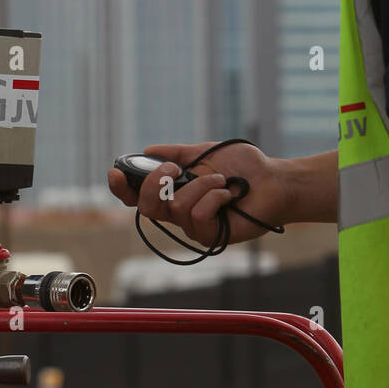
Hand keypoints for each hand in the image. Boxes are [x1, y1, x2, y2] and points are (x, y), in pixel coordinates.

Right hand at [107, 139, 286, 249]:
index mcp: (173, 191)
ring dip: (201, 185)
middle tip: (176, 170)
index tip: (115, 171)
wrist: (273, 180)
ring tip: (221, 180)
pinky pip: (197, 216)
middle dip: (155, 183)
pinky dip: (213, 197)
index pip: (137, 196)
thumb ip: (176, 154)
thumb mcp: (204, 153)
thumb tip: (148, 150)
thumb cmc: (243, 167)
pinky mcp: (210, 237)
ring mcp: (194, 226)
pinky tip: (228, 195)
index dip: (121, 188)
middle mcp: (179, 211)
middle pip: (145, 206)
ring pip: (176, 207)